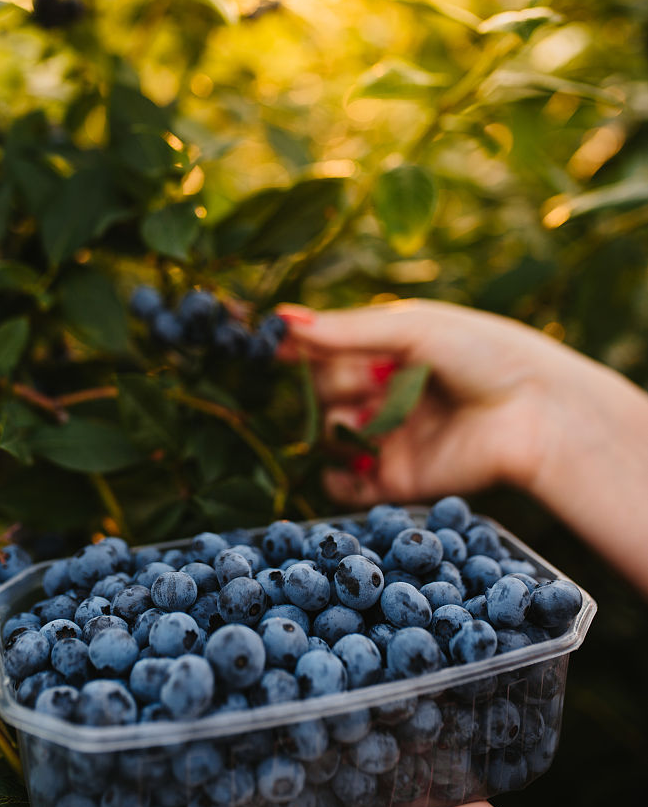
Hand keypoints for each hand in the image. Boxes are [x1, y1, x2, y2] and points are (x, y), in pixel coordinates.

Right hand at [277, 299, 647, 595]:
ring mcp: (389, 437)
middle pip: (323, 389)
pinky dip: (339, 477)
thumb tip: (281, 320)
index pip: (326, 347)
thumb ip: (345, 331)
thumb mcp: (411, 329)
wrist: (535, 412)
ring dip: (337, 424)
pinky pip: (346, 487)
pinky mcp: (398, 479)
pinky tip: (358, 459)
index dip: (298, 347)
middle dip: (332, 382)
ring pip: (329, 433)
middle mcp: (385, 392)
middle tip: (368, 378)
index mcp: (389, 349)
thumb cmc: (482, 354)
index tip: (270, 344)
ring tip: (375, 417)